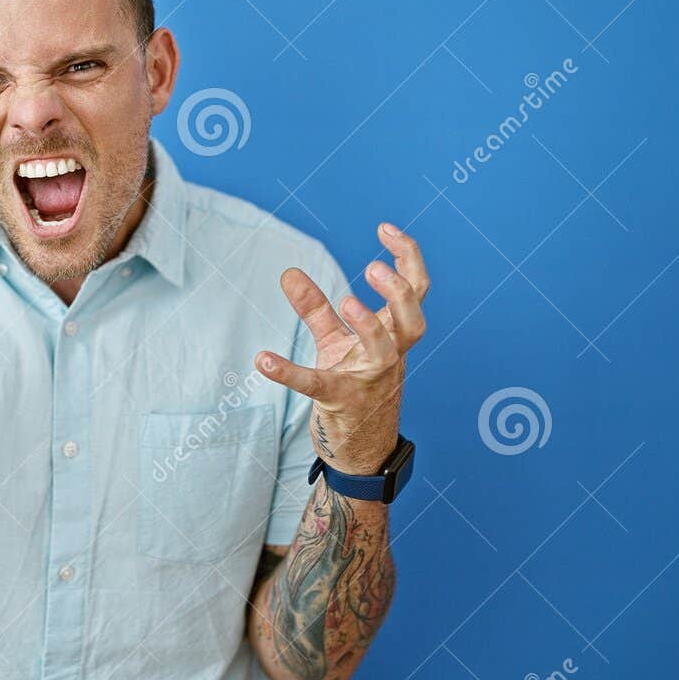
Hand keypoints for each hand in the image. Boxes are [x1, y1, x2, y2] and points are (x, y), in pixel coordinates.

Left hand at [255, 224, 429, 475]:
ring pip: (384, 352)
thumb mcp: (336, 342)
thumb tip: (288, 272)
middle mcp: (390, 356)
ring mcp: (369, 381)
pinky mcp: (340, 403)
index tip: (385, 230)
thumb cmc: (355, 386)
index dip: (407, 258)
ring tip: (347, 300)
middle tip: (374, 267)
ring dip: (369, 324)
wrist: (362, 449)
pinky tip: (262, 360)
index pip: (416, 291)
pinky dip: (288, 372)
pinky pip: (316, 386)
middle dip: (400, 292)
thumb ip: (315, 307)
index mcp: (394, 336)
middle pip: (413, 321)